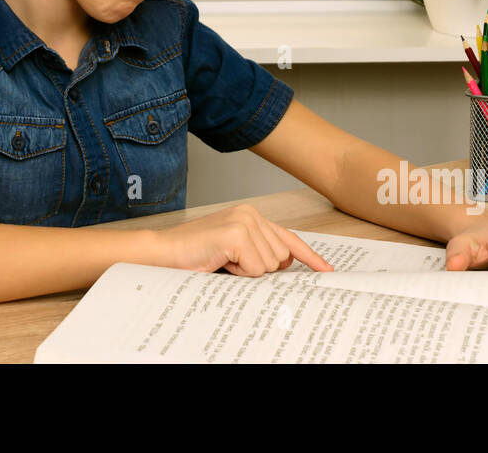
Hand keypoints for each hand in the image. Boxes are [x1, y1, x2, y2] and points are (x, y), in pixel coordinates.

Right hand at [152, 203, 333, 275]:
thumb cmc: (194, 257)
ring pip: (270, 265)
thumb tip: (287, 267)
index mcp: (251, 215)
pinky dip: (239, 273)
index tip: (327, 271)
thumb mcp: (233, 253)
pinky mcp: (237, 234)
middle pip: (282, 258)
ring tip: (222, 261)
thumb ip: (259, 253)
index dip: (309, 257)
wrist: (161, 254)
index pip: (288, 238)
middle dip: (259, 270)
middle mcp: (251, 213)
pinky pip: (255, 269)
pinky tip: (220, 261)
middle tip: (230, 263)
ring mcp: (244, 221)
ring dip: (247, 272)